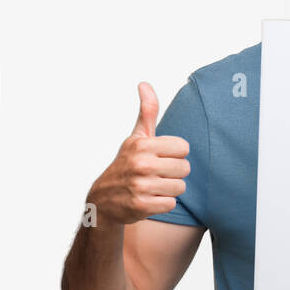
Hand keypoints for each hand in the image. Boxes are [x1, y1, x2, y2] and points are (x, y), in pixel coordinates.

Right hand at [86, 82, 190, 225]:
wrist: (103, 199)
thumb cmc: (127, 164)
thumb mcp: (136, 137)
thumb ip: (147, 112)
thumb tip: (144, 84)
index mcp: (143, 145)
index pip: (183, 147)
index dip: (175, 154)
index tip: (160, 157)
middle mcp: (141, 164)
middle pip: (185, 169)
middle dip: (174, 173)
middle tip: (157, 174)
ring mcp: (141, 186)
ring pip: (180, 187)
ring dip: (169, 189)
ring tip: (153, 187)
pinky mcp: (142, 206)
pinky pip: (171, 204)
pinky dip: (163, 204)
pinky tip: (149, 199)